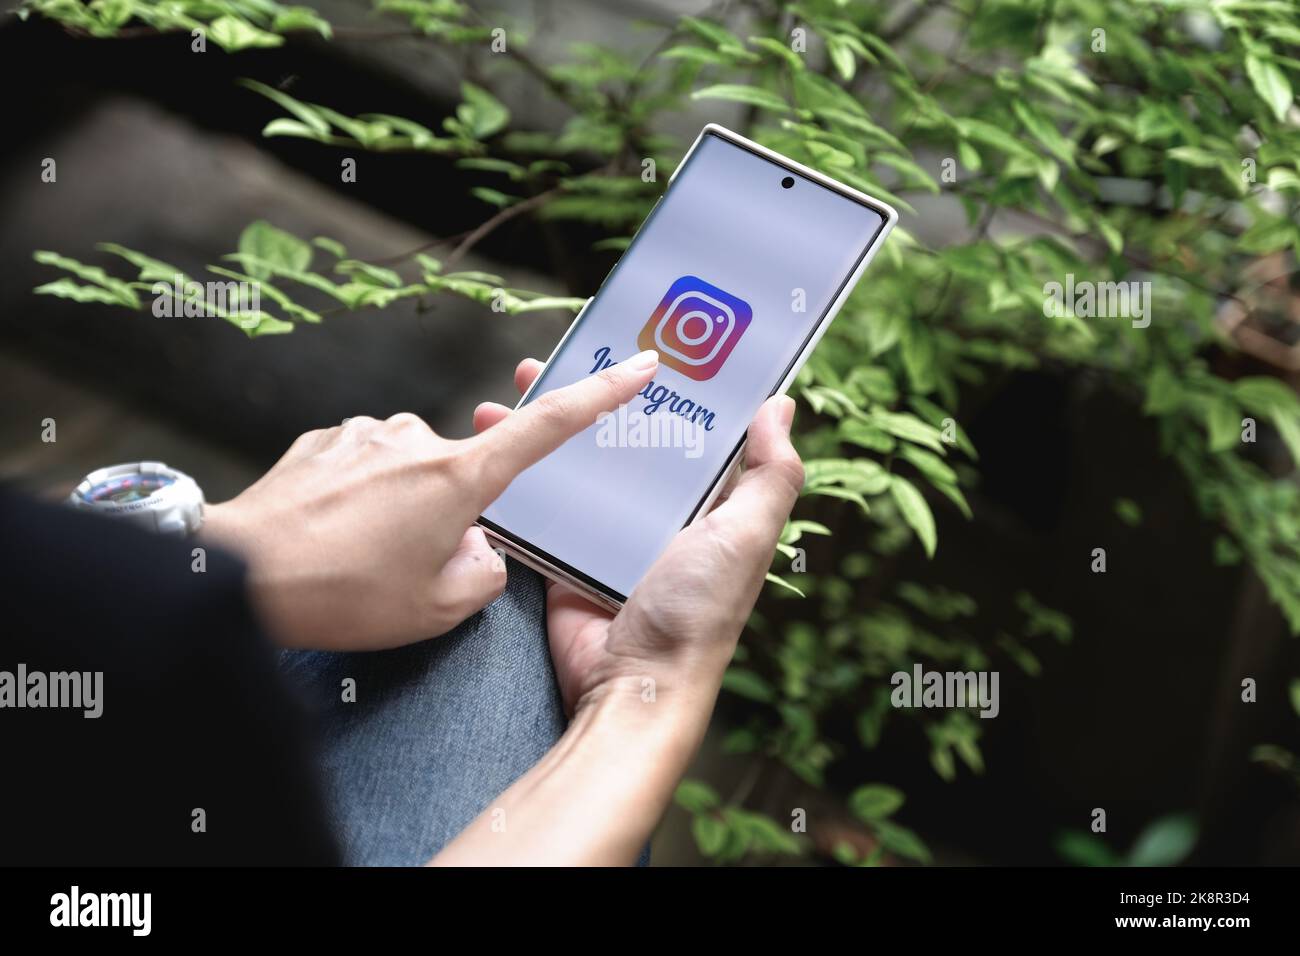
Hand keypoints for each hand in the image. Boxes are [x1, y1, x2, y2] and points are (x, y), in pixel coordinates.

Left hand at [203, 350, 659, 649]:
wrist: (233, 573)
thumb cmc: (343, 595)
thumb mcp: (435, 609)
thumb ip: (484, 575)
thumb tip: (478, 548)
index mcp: (461, 477)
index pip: (548, 427)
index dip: (600, 395)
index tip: (638, 365)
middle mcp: (420, 440)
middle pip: (465, 472)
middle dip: (452, 514)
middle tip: (406, 566)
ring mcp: (369, 434)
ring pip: (411, 471)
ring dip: (401, 508)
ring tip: (358, 559)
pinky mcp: (327, 439)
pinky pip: (366, 466)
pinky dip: (361, 499)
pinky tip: (329, 535)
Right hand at [437, 362, 801, 864]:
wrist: (631, 686)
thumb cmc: (697, 612)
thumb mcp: (746, 537)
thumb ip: (771, 476)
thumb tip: (781, 406)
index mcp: (705, 504)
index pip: (687, 429)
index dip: (667, 387)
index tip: (642, 338)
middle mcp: (656, 513)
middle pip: (622, 438)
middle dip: (592, 394)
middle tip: (562, 355)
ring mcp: (606, 533)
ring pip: (575, 462)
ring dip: (546, 424)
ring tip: (519, 388)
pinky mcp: (563, 555)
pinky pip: (540, 506)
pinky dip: (517, 475)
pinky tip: (494, 437)